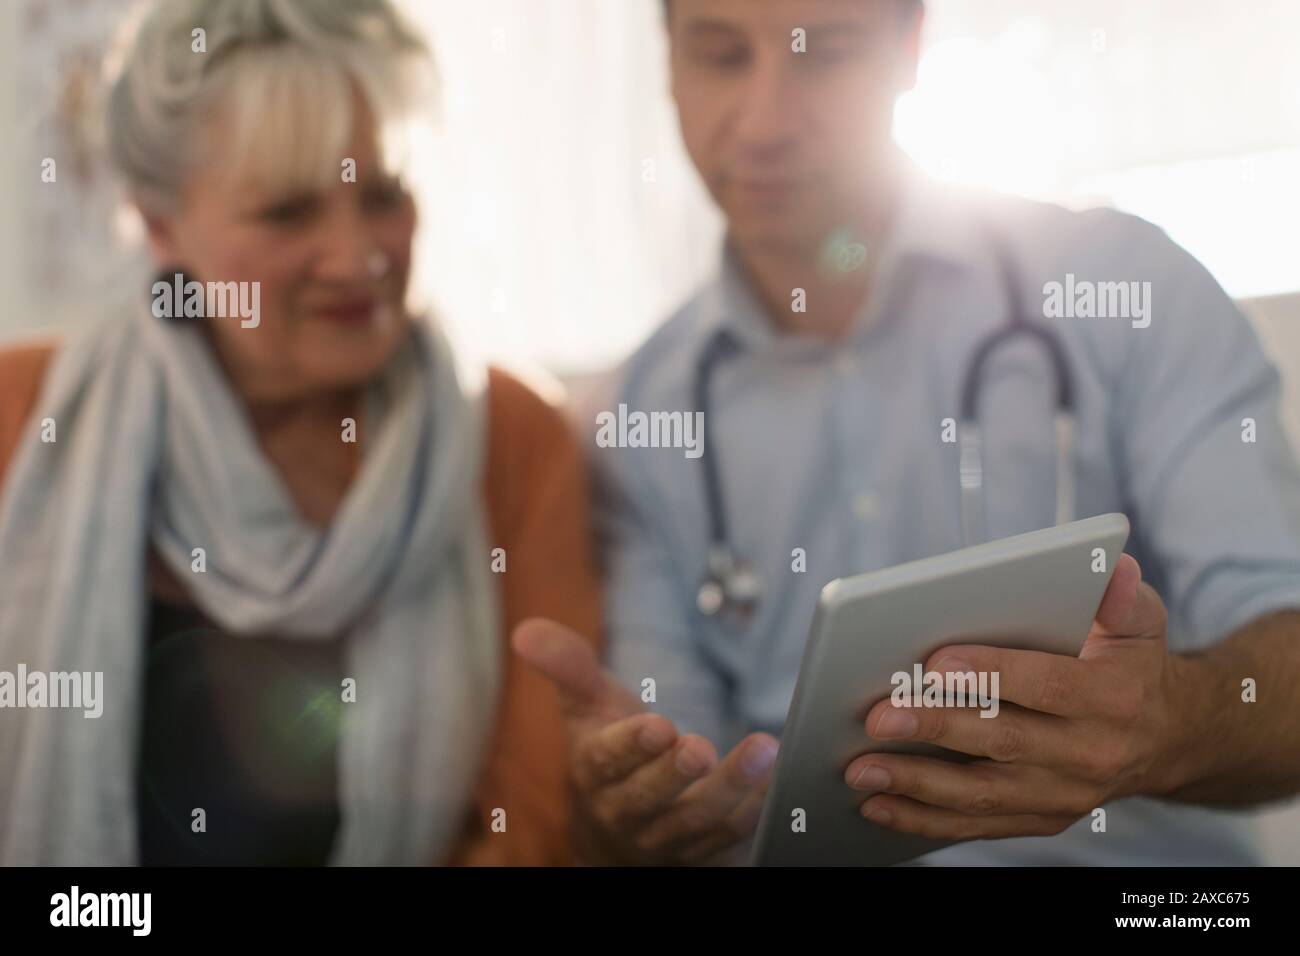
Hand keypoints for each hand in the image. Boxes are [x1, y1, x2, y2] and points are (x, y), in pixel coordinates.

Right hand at [512, 618, 778, 863]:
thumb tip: (525, 631)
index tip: (658, 726)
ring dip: (731, 788)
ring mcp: (663, 839)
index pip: (606, 760)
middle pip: (649, 797)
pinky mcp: (699, 855)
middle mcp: (623, 811)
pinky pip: (729, 837)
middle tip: (701, 748)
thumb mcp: (585, 705)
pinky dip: (754, 809)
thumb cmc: (605, 750)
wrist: (617, 825)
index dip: (631, 745)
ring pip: (695, 820)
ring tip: (762, 749)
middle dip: (675, 773)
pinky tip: (776, 778)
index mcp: (593, 770)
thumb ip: (566, 665)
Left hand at [844, 554, 1188, 839]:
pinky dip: (924, 819)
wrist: (1167, 739)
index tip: (933, 662)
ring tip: (861, 769)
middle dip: (935, 728)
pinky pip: (977, 824)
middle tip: (878, 717)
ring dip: (916, 784)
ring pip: (982, 793)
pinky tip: (877, 805)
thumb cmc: (1131, 667)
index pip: (1045, 684)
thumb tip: (1111, 566)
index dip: (989, 673)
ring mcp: (1063, 794)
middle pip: (1003, 741)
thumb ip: (1120, 596)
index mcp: (1111, 698)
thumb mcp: (1140, 624)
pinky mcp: (1040, 819)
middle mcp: (1090, 753)